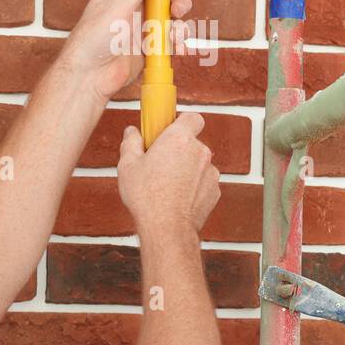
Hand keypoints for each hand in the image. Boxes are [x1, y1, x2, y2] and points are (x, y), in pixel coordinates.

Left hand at [58, 0, 192, 102]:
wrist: (90, 75)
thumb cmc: (94, 39)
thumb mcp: (117, 6)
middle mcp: (133, 11)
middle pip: (165, 1)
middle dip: (177, 4)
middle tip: (178, 11)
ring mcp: (142, 31)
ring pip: (171, 22)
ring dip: (179, 28)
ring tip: (176, 37)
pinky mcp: (149, 50)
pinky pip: (170, 42)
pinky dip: (177, 45)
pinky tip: (177, 50)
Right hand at [117, 113, 220, 236]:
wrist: (167, 227)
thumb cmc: (146, 196)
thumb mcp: (128, 165)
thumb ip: (132, 143)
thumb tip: (132, 132)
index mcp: (179, 139)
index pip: (192, 117)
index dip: (182, 123)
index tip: (169, 131)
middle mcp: (200, 152)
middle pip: (193, 143)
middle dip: (179, 150)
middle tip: (159, 163)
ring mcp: (211, 171)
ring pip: (199, 164)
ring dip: (187, 169)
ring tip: (166, 184)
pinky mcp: (216, 190)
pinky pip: (204, 181)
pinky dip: (194, 186)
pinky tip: (177, 197)